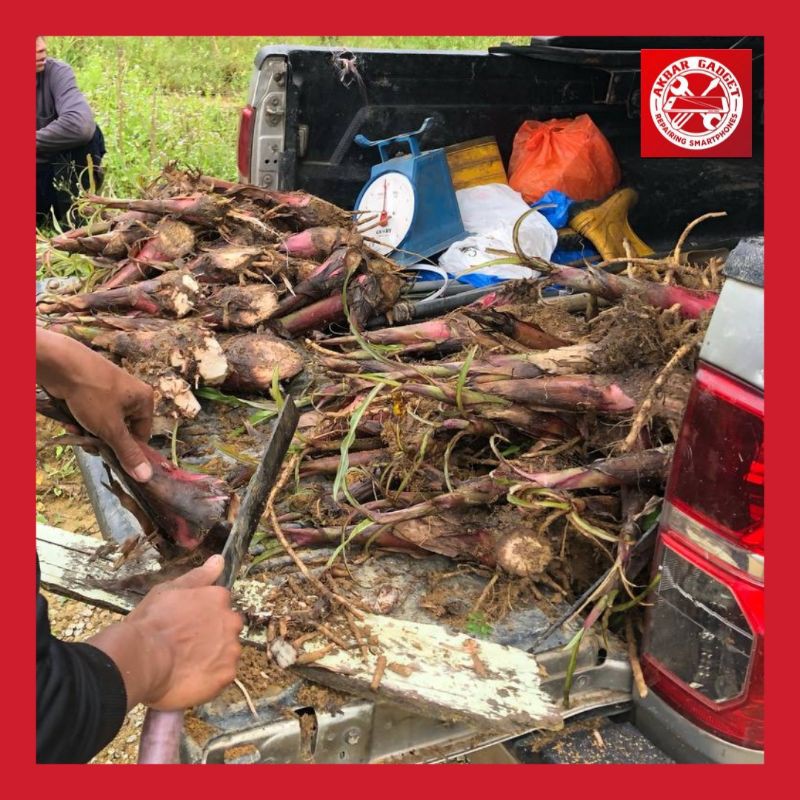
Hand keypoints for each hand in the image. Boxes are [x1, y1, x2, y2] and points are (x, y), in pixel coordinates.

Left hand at [36, 328, 153, 481]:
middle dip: (103, 439)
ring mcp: (111, 389)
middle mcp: (131, 393)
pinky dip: (81, 418)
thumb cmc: (92, 395)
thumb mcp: (111, 429)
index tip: (109, 457)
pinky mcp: (92, 387)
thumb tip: (146, 477)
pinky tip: (68, 420)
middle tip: (89, 443)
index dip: (126, 449)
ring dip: (89, 431)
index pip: (142, 434)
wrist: (61, 364)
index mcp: (144, 399)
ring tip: (75, 428)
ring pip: (104, 422)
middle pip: (122, 429)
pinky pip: (91, 411)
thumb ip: (128, 453)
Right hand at [88, 555, 242, 710]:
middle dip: (213, 635)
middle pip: (228, 628)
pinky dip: (210, 678)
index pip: (220, 606)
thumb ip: (199, 577)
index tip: (187, 626)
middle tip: (187, 646)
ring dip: (213, 657)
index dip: (203, 617)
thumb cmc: (152, 622)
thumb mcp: (169, 590)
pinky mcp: (226, 675)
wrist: (142, 657)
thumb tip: (219, 560)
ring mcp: (231, 649)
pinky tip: (191, 678)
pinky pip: (222, 675)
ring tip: (186, 665)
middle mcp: (231, 621)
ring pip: (226, 653)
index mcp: (218, 598)